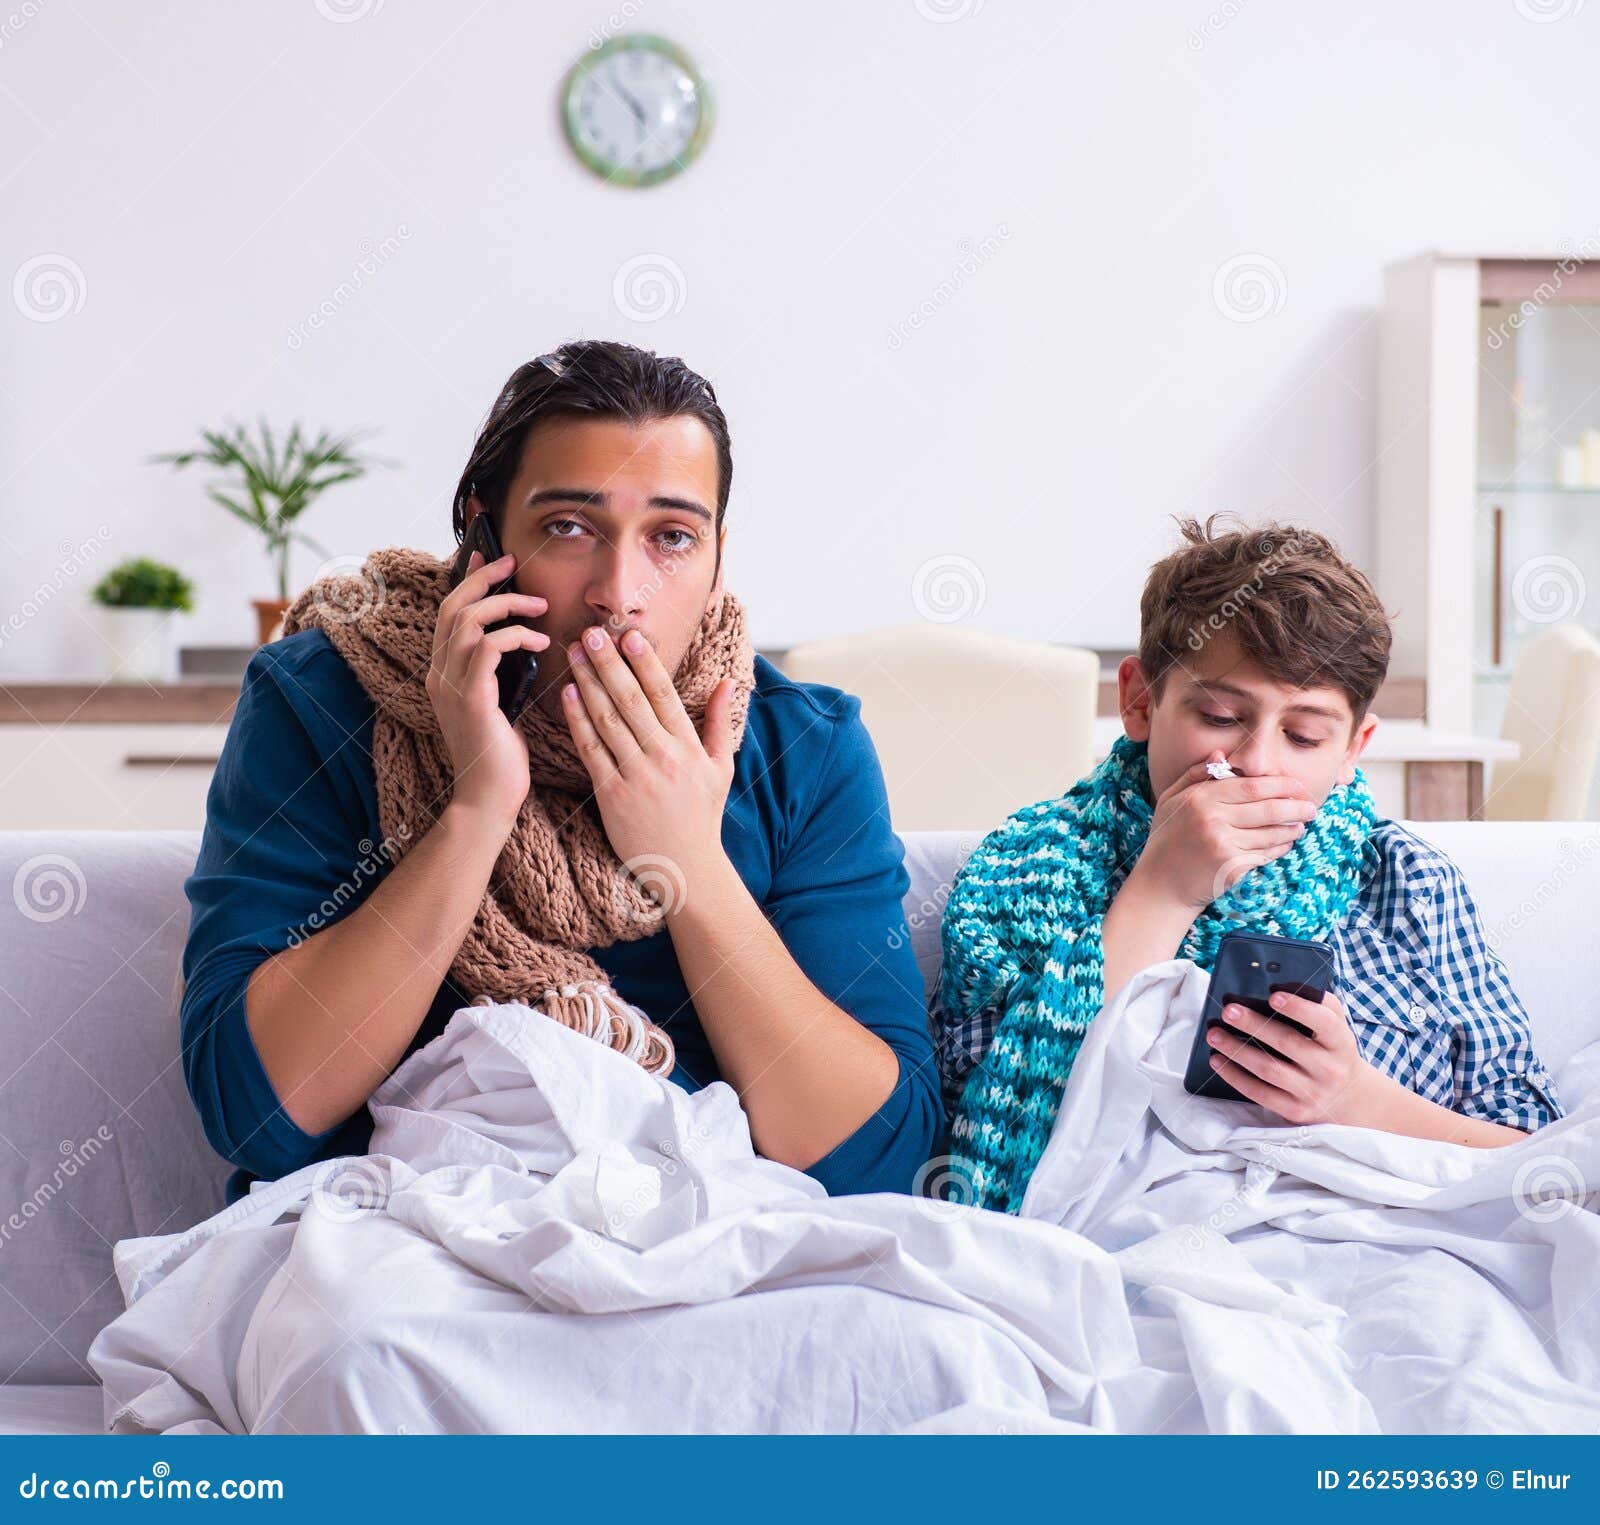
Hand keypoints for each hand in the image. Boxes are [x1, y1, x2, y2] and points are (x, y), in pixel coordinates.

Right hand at [426, 549, 550, 827]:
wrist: (489, 798)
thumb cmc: (501, 755)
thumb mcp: (498, 702)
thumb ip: (497, 672)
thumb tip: (519, 638)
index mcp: (443, 674)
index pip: (447, 614)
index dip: (466, 581)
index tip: (488, 558)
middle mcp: (439, 675)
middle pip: (453, 607)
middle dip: (484, 578)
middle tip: (514, 565)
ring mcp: (451, 687)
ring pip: (468, 621)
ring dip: (507, 606)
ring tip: (539, 607)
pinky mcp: (472, 699)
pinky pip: (488, 648)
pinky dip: (515, 636)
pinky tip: (539, 643)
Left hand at [562, 623, 735, 879]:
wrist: (686, 869)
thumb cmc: (702, 817)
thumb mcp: (720, 768)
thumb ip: (718, 722)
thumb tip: (727, 682)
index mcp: (688, 747)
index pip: (664, 695)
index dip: (645, 663)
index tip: (629, 635)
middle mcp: (663, 757)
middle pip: (631, 699)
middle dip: (608, 663)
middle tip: (590, 633)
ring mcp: (636, 776)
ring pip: (607, 719)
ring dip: (588, 682)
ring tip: (572, 654)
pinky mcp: (611, 795)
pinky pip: (591, 750)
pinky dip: (578, 720)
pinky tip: (568, 695)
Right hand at [1130, 750, 1318, 911]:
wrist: (1161, 885)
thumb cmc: (1167, 839)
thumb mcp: (1172, 800)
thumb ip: (1195, 774)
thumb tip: (1221, 755)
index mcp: (1200, 798)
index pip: (1250, 786)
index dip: (1279, 785)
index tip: (1296, 786)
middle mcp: (1213, 819)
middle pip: (1267, 808)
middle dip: (1295, 806)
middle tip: (1311, 805)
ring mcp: (1224, 844)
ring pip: (1271, 833)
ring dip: (1292, 828)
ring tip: (1301, 824)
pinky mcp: (1232, 867)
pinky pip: (1266, 853)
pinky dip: (1280, 847)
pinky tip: (1286, 843)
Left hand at [1204, 988, 1387, 1126]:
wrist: (1349, 1098)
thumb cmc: (1331, 1049)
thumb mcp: (1336, 1026)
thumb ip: (1317, 1003)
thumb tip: (1279, 987)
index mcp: (1340, 1043)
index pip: (1325, 1023)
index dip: (1299, 1008)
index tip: (1273, 995)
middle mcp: (1329, 1069)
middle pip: (1288, 1043)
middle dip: (1254, 1025)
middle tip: (1228, 1010)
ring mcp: (1311, 1092)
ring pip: (1269, 1069)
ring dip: (1237, 1050)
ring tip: (1214, 1035)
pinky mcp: (1294, 1110)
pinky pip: (1259, 1093)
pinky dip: (1235, 1076)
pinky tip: (1217, 1060)